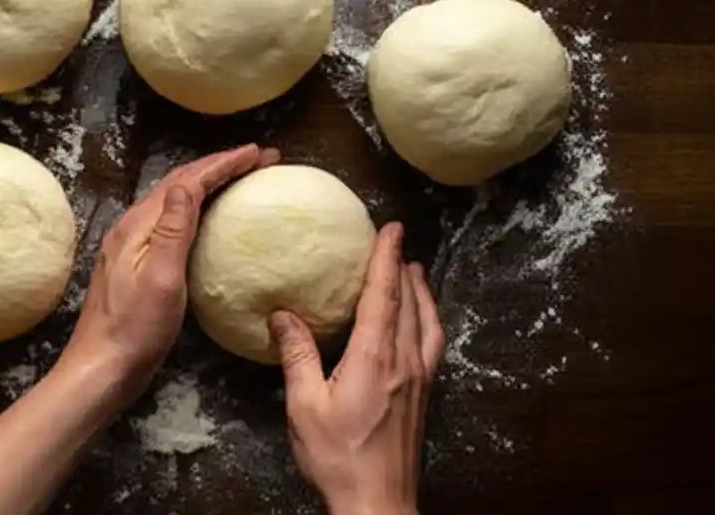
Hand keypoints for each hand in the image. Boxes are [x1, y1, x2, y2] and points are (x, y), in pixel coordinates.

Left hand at [58, 143, 280, 401]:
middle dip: (219, 167)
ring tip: (240, 179)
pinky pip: (171, 222)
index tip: (258, 153)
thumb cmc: (134, 330)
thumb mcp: (161, 279)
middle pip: (179, 184)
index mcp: (137, 226)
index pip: (186, 181)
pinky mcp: (136, 264)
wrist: (101, 369)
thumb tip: (187, 182)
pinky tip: (210, 219)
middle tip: (258, 160)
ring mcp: (131, 246)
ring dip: (208, 184)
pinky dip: (197, 209)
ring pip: (175, 201)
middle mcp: (131, 228)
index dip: (223, 163)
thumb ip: (172, 230)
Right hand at [269, 223, 443, 514]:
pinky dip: (428, 320)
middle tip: (396, 240)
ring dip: (421, 291)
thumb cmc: (338, 459)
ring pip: (427, 322)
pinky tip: (421, 321)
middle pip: (410, 302)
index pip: (384, 295)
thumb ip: (297, 356)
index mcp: (374, 358)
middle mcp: (403, 363)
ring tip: (413, 271)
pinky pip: (431, 344)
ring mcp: (418, 380)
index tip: (389, 228)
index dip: (386, 258)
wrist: (376, 504)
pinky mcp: (422, 397)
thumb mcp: (303, 406)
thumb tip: (282, 315)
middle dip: (403, 267)